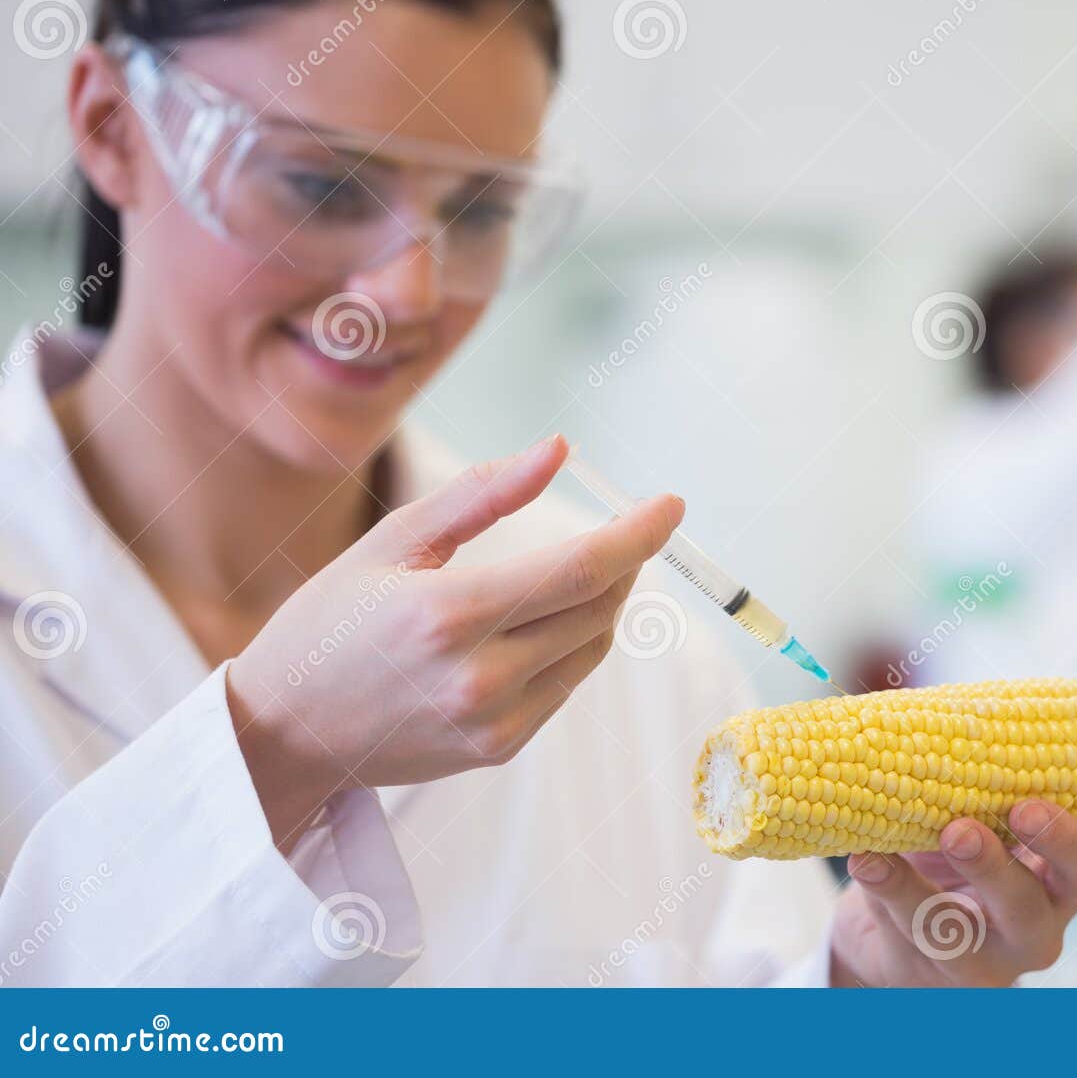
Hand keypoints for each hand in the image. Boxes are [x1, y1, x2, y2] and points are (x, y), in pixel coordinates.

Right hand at [226, 435, 683, 848]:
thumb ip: (481, 494)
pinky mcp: (500, 748)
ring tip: (584, 566)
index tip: (672, 503)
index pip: (582, 569)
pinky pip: (567, 682)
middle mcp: (479, 676)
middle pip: (598, 606)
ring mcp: (494, 720)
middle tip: (624, 526)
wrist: (282, 732)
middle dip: (624, 559)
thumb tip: (559, 449)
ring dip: (605, 598)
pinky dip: (574, 641)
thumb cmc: (329, 622)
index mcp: (447, 614)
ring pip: (591, 645)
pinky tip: (545, 619)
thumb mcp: (391, 541)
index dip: (639, 533)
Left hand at [829, 800, 1076, 986]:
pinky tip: (863, 859)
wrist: (898, 931)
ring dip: (922, 888)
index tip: (1027, 803)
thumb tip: (937, 713)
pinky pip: (904, 934)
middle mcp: (1033, 928)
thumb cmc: (952, 858)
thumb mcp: (974, 817)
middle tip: (959, 829)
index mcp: (1057, 879)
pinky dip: (883, 890)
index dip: (1067, 839)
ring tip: (891, 845)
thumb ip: (972, 779)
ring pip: (957, 934)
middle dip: (994, 869)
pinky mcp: (925, 974)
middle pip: (1032, 909)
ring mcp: (980, 961)